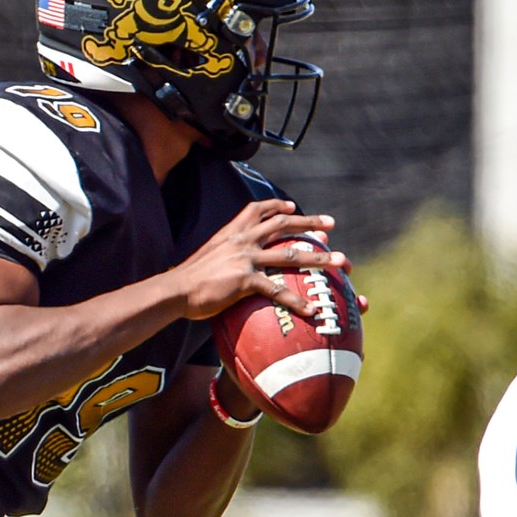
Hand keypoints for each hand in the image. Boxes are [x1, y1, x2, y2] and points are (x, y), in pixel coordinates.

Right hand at [169, 199, 346, 319]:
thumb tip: (226, 265)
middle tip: (331, 225)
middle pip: (283, 225)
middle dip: (310, 222)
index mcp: (232, 232)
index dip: (277, 206)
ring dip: (319, 258)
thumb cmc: (186, 280)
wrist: (174, 290)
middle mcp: (242, 240)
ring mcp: (246, 258)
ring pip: (291, 254)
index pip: (258, 210)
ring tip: (341, 262)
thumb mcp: (206, 257)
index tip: (293, 207)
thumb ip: (222, 255)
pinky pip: (278, 290)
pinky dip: (297, 301)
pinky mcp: (246, 280)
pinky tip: (312, 309)